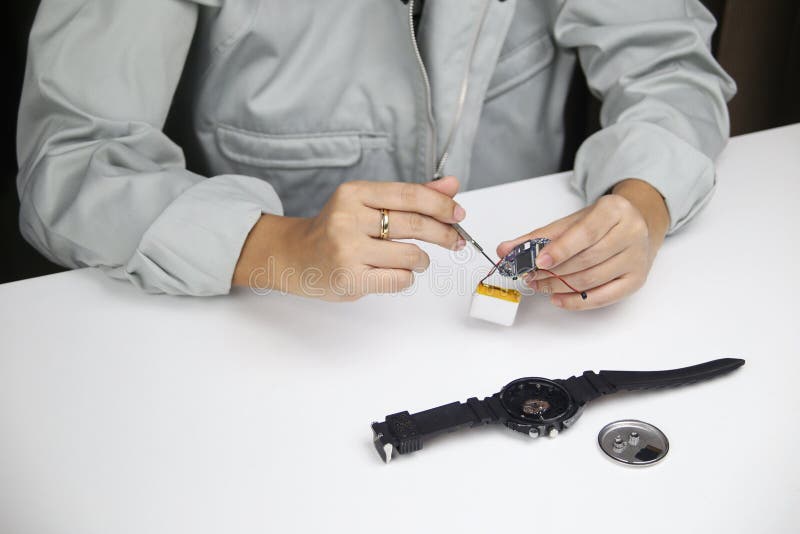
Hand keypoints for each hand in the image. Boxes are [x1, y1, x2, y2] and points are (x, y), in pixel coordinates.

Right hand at [233, 177, 465, 300]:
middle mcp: (348, 218)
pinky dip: (407, 278)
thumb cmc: (337, 230)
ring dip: (422, 260)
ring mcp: (348, 249)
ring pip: (411, 255)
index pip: (409, 195)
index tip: (459, 215)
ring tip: (416, 260)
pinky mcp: (350, 278)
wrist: (296, 257)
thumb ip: (410, 195)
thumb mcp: (368, 204)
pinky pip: (399, 279)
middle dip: (444, 234)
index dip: (441, 205)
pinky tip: (396, 273)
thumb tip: (451, 185)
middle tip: (456, 240)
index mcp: (355, 193)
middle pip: (415, 224)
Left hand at [497, 179, 669, 309]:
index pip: (585, 233)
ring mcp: (636, 258)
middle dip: (553, 271)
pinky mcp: (636, 280)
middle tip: (528, 275)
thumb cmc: (600, 223)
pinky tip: (557, 298)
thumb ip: (538, 236)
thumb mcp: (571, 222)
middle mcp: (631, 233)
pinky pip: (604, 297)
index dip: (560, 249)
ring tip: (538, 284)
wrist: (636, 225)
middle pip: (587, 259)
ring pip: (592, 278)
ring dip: (560, 285)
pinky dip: (577, 301)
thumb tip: (505, 250)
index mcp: (615, 210)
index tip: (537, 261)